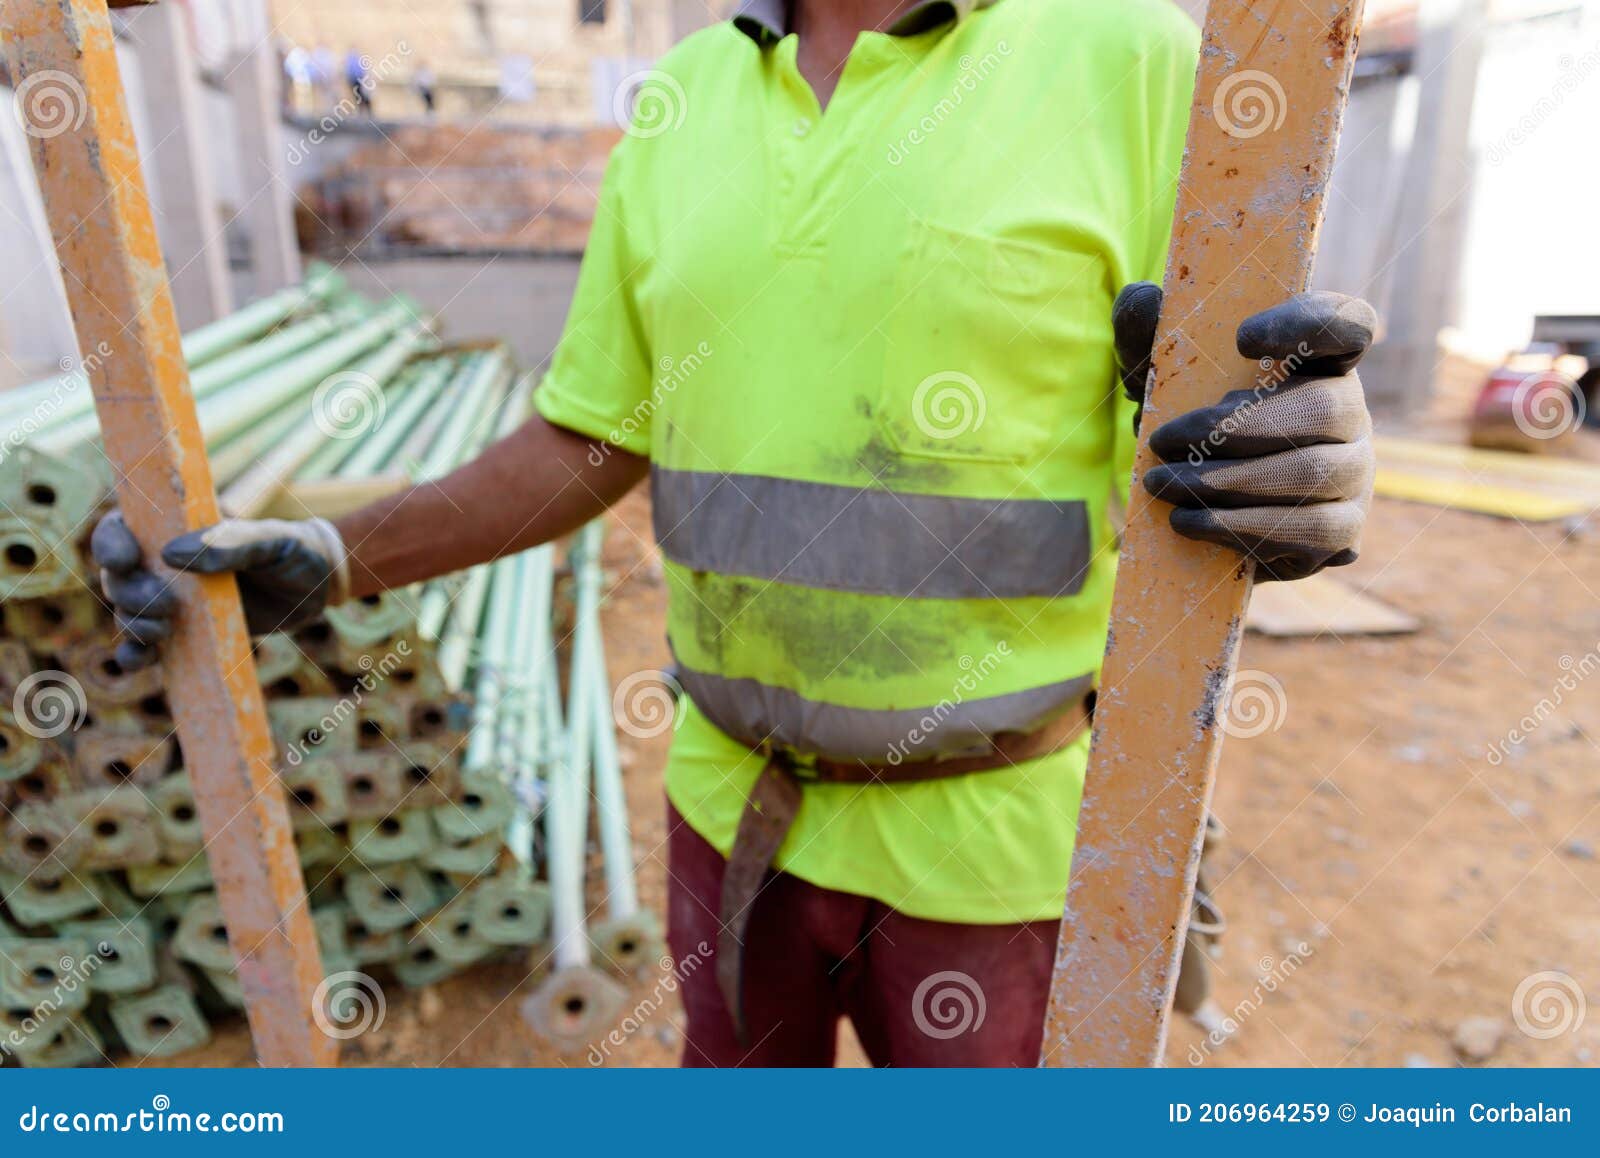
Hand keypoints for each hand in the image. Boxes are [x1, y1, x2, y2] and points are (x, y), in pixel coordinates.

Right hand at [91, 512, 349, 669]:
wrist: (315, 587)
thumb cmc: (291, 550)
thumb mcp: (270, 539)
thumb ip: (230, 541)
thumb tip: (171, 554)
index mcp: (174, 529)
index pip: (121, 529)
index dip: (110, 543)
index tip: (125, 560)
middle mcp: (163, 565)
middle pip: (118, 578)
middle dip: (128, 593)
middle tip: (168, 604)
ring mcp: (171, 601)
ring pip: (128, 614)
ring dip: (134, 624)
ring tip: (166, 629)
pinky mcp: (184, 634)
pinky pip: (145, 648)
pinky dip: (135, 656)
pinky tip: (142, 660)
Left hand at [1113, 283, 1376, 581]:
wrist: (1198, 509)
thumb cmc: (1188, 428)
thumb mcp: (1159, 378)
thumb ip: (1147, 333)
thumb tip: (1143, 300)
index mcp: (1318, 361)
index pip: (1348, 324)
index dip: (1311, 325)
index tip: (1242, 339)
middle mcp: (1351, 412)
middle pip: (1326, 408)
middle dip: (1234, 428)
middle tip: (1163, 440)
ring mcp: (1356, 473)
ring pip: (1313, 473)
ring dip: (1226, 481)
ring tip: (1161, 484)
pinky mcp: (1343, 530)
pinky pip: (1309, 530)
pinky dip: (1240, 526)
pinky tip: (1187, 521)